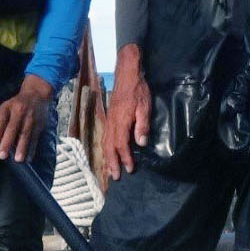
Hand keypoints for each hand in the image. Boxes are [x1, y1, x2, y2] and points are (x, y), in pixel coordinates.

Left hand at [0, 73, 54, 162]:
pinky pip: (35, 138)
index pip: (1, 118)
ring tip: (18, 159)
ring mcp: (30, 118)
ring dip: (22, 148)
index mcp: (8, 107)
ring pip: (25, 134)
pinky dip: (32, 149)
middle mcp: (19, 111)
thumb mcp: (6, 107)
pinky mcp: (39, 124)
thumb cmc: (17, 105)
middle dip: (7, 142)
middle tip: (2, 155)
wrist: (37, 94)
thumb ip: (1, 122)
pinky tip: (29, 158)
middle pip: (13, 128)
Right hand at [103, 44, 150, 180]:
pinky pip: (104, 136)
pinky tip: (108, 152)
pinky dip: (105, 148)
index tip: (129, 169)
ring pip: (105, 142)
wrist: (127, 73)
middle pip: (109, 147)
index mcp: (121, 121)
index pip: (121, 144)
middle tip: (116, 177)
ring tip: (110, 170)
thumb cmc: (138, 89)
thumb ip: (142, 125)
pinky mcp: (109, 117)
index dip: (125, 158)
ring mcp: (109, 120)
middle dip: (112, 163)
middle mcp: (112, 122)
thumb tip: (140, 143)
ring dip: (107, 157)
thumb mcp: (145, 106)